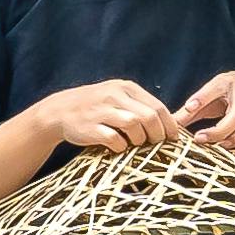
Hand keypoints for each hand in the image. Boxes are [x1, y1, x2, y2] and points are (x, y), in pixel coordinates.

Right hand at [40, 77, 185, 160]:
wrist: (60, 111)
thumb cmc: (97, 107)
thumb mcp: (118, 97)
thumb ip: (142, 106)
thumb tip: (174, 123)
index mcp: (126, 87)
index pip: (157, 106)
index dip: (169, 124)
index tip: (173, 138)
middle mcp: (114, 95)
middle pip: (149, 116)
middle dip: (157, 134)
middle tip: (156, 144)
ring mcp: (101, 111)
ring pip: (134, 125)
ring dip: (140, 140)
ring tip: (136, 144)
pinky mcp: (90, 127)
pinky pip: (114, 139)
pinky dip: (120, 146)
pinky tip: (118, 147)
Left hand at [173, 69, 234, 180]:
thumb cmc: (224, 96)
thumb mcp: (208, 98)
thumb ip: (189, 111)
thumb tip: (167, 124)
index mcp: (226, 83)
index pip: (214, 89)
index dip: (201, 98)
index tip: (189, 108)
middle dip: (218, 131)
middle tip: (199, 139)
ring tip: (220, 147)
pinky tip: (234, 155)